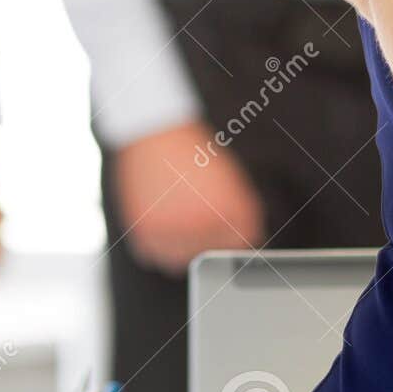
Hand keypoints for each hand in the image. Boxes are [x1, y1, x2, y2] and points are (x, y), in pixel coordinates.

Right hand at [114, 122, 265, 274]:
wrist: (156, 131)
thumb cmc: (192, 153)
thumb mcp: (229, 179)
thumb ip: (241, 212)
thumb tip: (246, 239)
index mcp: (230, 208)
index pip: (240, 240)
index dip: (230, 230)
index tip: (220, 221)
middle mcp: (203, 223)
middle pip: (209, 251)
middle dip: (205, 236)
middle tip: (191, 210)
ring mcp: (173, 229)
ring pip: (181, 260)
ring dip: (180, 245)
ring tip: (176, 215)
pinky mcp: (146, 231)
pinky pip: (153, 256)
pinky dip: (156, 244)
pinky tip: (160, 219)